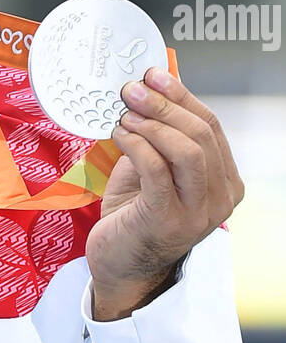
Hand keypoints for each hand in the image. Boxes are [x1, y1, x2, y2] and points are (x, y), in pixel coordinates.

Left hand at [86, 67, 243, 319]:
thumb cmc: (133, 217)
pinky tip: (119, 134)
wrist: (119, 267)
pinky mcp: (167, 220)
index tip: (153, 75)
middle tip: (132, 89)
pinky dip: (138, 144)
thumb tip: (147, 91)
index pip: (211, 127)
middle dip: (165, 104)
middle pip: (202, 134)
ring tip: (125, 114)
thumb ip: (158, 138)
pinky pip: (157, 169)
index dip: (182, 96)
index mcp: (224, 182)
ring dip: (154, 124)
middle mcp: (219, 198)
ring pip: (188, 150)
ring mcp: (197, 212)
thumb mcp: (152, 171)